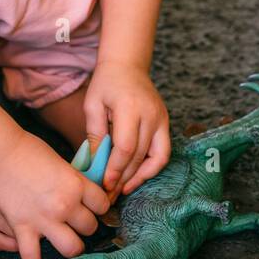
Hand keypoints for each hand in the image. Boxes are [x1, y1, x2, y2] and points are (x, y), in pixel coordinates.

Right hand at [0, 130, 109, 258]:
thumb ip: (73, 182)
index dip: (100, 207)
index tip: (96, 208)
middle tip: (78, 221)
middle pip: (90, 228)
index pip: (102, 205)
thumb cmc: (28, 150)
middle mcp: (64, 205)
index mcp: (76, 184)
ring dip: (73, 247)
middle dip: (86, 226)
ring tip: (69, 242)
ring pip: (72, 248)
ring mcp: (43, 220)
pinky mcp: (22, 230)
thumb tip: (84, 196)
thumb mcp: (61, 161)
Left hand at [83, 62, 170, 198]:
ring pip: (156, 158)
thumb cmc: (106, 83)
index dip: (115, 169)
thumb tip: (96, 165)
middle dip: (124, 178)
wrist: (127, 64)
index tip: (105, 184)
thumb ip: (95, 135)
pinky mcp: (165, 123)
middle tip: (109, 194)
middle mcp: (151, 114)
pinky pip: (163, 152)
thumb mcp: (93, 105)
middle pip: (140, 155)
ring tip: (123, 189)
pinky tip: (137, 177)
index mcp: (130, 107)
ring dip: (139, 177)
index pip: (126, 147)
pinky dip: (151, 167)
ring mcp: (162, 119)